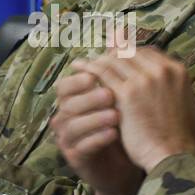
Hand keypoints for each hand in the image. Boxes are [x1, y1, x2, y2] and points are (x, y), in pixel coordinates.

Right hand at [50, 65, 145, 194]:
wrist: (129, 161)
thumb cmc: (124, 124)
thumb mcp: (122, 95)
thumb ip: (117, 67)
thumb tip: (121, 33)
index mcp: (72, 101)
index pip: (65, 85)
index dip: (79, 80)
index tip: (100, 76)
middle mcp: (65, 118)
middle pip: (67, 104)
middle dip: (89, 98)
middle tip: (111, 94)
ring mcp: (69, 140)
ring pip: (73, 126)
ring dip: (95, 118)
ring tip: (116, 115)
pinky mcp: (77, 159)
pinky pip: (82, 148)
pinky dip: (98, 139)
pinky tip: (115, 133)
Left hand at [72, 48, 194, 172]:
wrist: (172, 157)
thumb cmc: (187, 140)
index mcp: (178, 71)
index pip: (148, 52)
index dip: (130, 53)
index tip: (117, 57)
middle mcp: (162, 70)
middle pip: (129, 53)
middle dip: (111, 54)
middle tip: (96, 57)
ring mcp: (143, 80)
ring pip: (114, 61)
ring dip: (96, 61)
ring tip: (82, 64)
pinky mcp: (126, 94)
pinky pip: (103, 75)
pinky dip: (90, 72)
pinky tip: (79, 73)